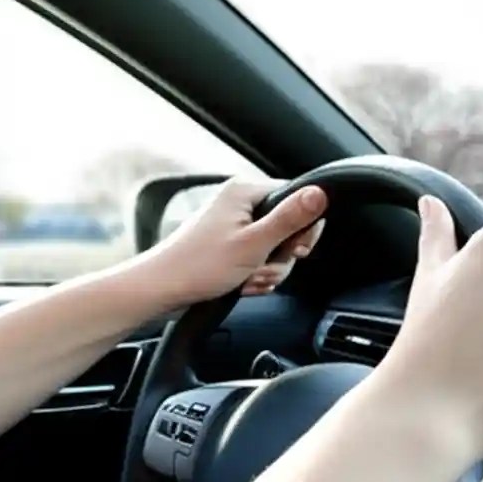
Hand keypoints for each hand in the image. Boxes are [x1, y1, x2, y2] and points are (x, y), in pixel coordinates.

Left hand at [148, 177, 327, 305]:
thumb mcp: (254, 244)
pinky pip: (258, 258)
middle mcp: (240, 203)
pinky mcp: (229, 244)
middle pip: (288, 228)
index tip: (296, 250)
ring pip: (275, 248)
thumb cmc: (199, 266)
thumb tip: (321, 193)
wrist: (161, 290)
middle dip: (281, 257)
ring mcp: (234, 224)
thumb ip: (290, 219)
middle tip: (263, 268)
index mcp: (245, 191)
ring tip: (247, 279)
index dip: (303, 229)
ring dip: (267, 270)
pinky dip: (254, 275)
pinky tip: (241, 283)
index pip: (297, 199)